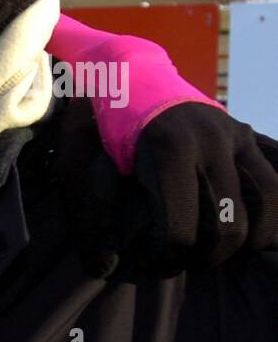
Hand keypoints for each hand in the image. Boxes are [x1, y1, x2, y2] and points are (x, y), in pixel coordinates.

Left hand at [58, 96, 277, 277]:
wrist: (129, 72)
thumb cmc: (102, 126)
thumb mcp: (83, 165)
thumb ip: (91, 218)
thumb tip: (103, 269)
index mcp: (168, 151)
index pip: (182, 229)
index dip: (168, 260)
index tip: (153, 263)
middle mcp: (210, 141)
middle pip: (230, 226)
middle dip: (208, 257)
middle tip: (186, 262)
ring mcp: (235, 134)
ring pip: (268, 203)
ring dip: (249, 239)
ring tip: (220, 250)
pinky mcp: (247, 133)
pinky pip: (276, 178)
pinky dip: (274, 211)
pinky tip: (254, 230)